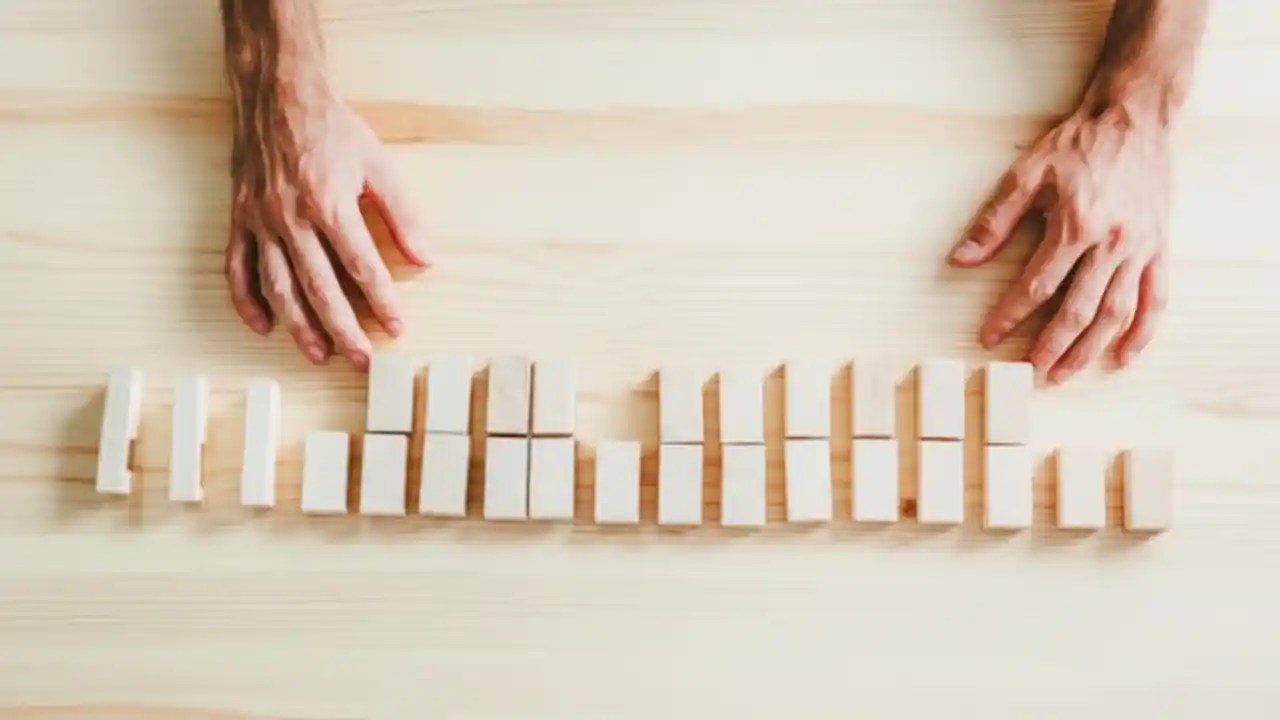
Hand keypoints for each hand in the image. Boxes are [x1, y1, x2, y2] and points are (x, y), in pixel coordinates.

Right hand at [225, 91, 428, 371]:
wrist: (277, 94)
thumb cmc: (332, 129)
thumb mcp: (378, 163)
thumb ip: (404, 213)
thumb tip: (427, 258)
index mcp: (330, 205)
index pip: (362, 267)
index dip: (382, 302)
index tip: (398, 328)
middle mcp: (291, 219)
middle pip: (320, 288)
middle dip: (344, 330)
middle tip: (363, 360)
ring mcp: (261, 221)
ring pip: (278, 286)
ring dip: (299, 326)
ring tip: (320, 354)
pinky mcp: (239, 218)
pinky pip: (238, 268)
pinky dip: (246, 301)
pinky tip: (263, 325)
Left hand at [949, 109, 1170, 382]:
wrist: (1134, 117)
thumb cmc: (1078, 145)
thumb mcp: (1027, 175)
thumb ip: (995, 223)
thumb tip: (962, 259)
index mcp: (1075, 226)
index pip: (1037, 286)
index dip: (1011, 315)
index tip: (990, 337)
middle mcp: (1111, 243)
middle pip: (1079, 309)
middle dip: (1053, 344)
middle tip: (1032, 369)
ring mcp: (1140, 248)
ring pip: (1116, 311)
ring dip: (1091, 347)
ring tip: (1067, 371)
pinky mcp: (1160, 246)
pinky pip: (1155, 297)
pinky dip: (1142, 331)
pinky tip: (1125, 354)